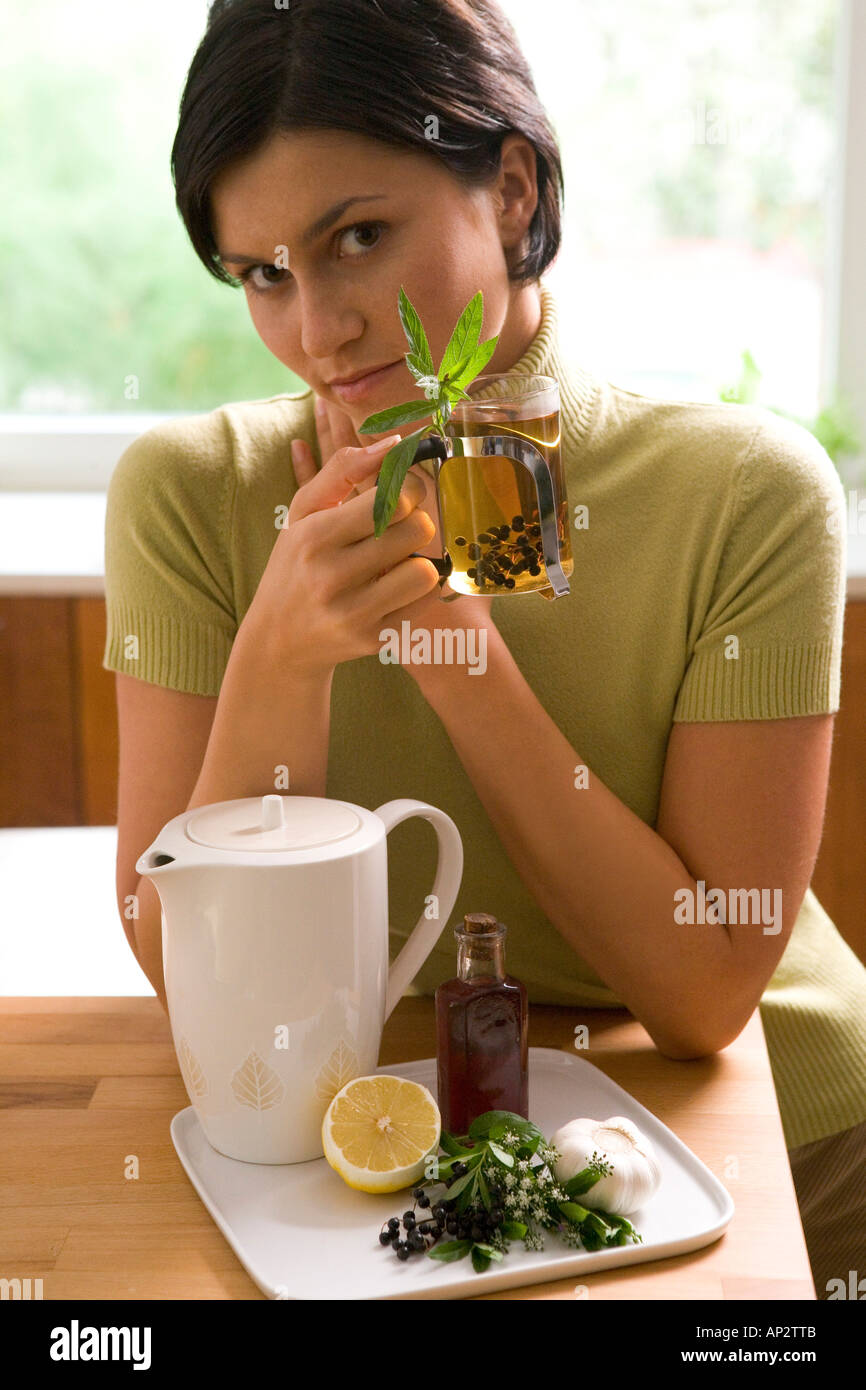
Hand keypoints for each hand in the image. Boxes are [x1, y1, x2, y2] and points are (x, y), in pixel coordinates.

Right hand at [245, 403, 440, 676]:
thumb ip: (342, 468)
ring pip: (425, 571)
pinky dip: (422, 587)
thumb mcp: (303, 511)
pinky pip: (426, 602)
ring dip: (421, 559)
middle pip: (416, 530)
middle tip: (402, 526)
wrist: (279, 639)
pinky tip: (401, 583)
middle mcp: (332, 576)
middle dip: (417, 521)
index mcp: (315, 536)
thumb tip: (394, 444)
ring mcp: (354, 612)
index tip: (402, 493)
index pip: (392, 500)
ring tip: (400, 558)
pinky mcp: (375, 639)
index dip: (409, 489)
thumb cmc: (296, 563)